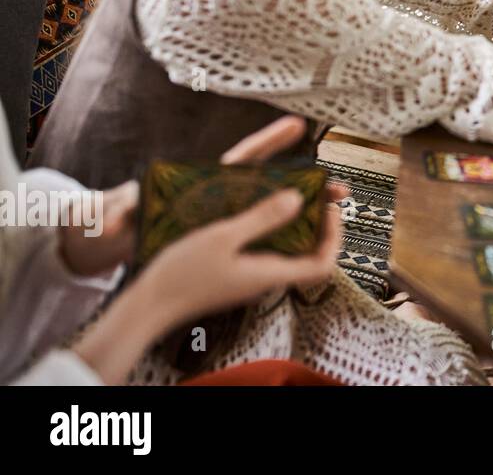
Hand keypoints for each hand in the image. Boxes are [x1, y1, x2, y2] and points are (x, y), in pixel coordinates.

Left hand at [59, 115, 346, 276]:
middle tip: (340, 187)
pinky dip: (290, 236)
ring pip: (276, 211)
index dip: (269, 140)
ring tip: (335, 216)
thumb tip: (110, 218)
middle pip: (275, 186)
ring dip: (307, 212)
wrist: (128, 238)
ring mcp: (232, 216)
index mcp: (208, 182)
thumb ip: (118, 211)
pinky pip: (266, 235)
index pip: (243, 157)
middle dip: (308, 184)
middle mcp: (227, 196)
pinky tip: (309, 244)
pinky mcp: (230, 236)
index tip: (297, 125)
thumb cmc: (129, 217)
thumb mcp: (125, 212)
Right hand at [138, 180, 342, 330]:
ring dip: (295, 224)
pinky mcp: (236, 273)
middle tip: (315, 195)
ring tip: (290, 194)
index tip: (329, 208)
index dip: (335, 237)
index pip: (323, 264)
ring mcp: (251, 277)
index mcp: (269, 273)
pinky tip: (258, 209)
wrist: (148, 305)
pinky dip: (272, 230)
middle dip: (318, 224)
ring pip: (287, 251)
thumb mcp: (222, 236)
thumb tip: (298, 199)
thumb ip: (262, 218)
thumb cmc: (181, 275)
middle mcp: (265, 278)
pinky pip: (266, 250)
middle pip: (309, 255)